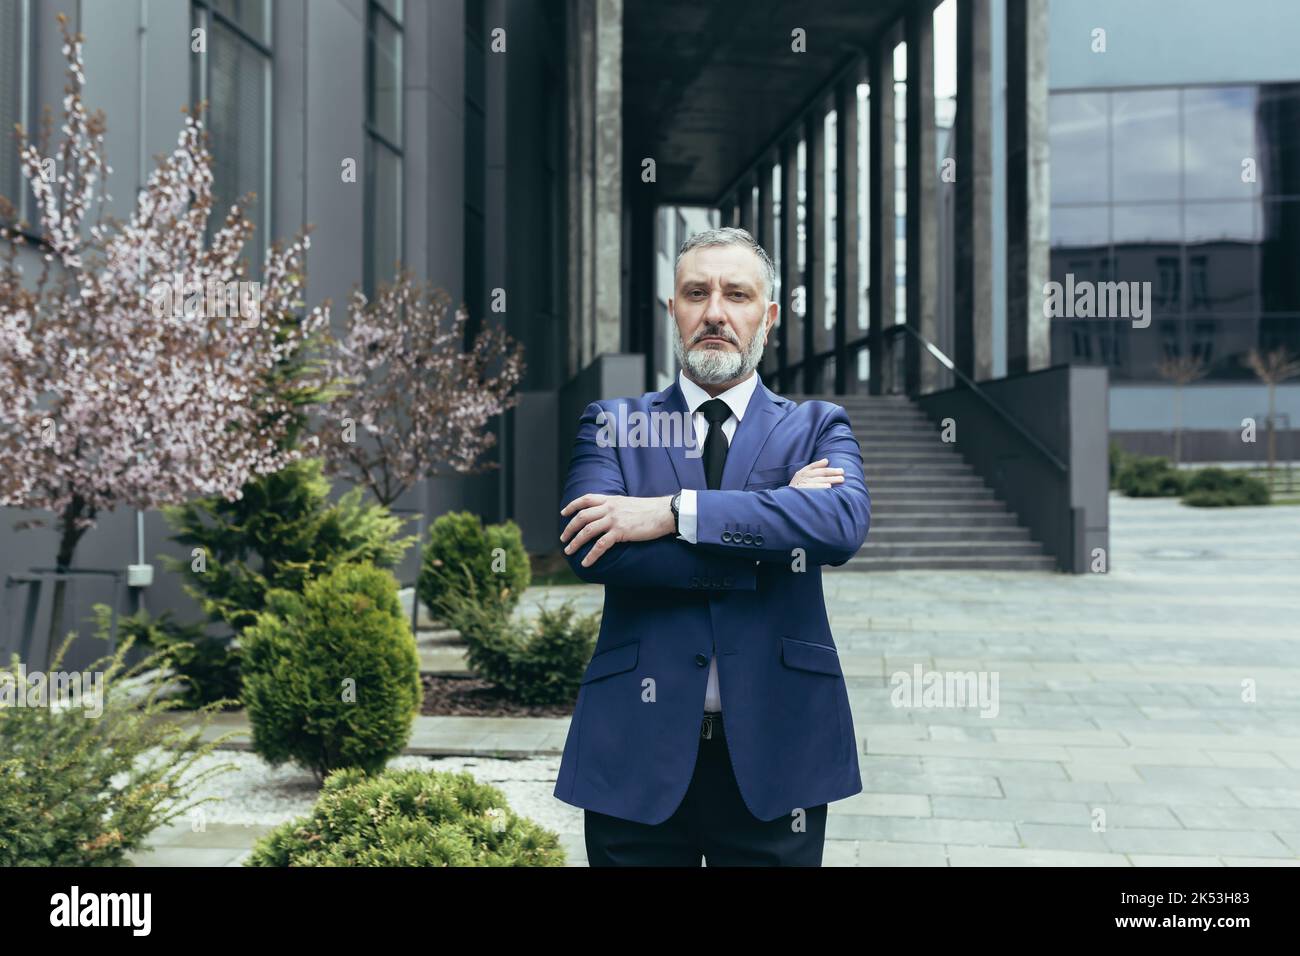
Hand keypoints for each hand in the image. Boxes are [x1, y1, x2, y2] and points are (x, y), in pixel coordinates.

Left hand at [560, 493, 674, 566]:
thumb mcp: (629, 503)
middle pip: (582, 517)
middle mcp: (610, 508)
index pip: (586, 499)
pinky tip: (586, 563)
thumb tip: (608, 515)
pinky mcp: (621, 532)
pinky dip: (591, 555)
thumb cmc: (650, 510)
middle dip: (570, 528)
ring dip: (575, 542)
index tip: (563, 513)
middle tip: (563, 538)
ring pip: (587, 531)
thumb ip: (616, 507)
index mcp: (611, 500)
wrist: (665, 512)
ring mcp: (614, 520)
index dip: (572, 506)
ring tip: (569, 551)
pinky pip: (601, 545)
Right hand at [789, 458, 843, 488]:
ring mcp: (802, 485)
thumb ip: (813, 469)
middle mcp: (801, 478)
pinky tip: (829, 486)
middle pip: (819, 473)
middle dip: (832, 472)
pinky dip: (820, 486)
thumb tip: (826, 460)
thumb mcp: (801, 478)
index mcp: (801, 474)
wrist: (785, 502)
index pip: (812, 467)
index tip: (830, 462)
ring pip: (819, 480)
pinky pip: (813, 488)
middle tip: (842, 472)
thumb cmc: (796, 490)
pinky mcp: (802, 492)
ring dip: (831, 479)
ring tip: (840, 479)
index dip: (821, 464)